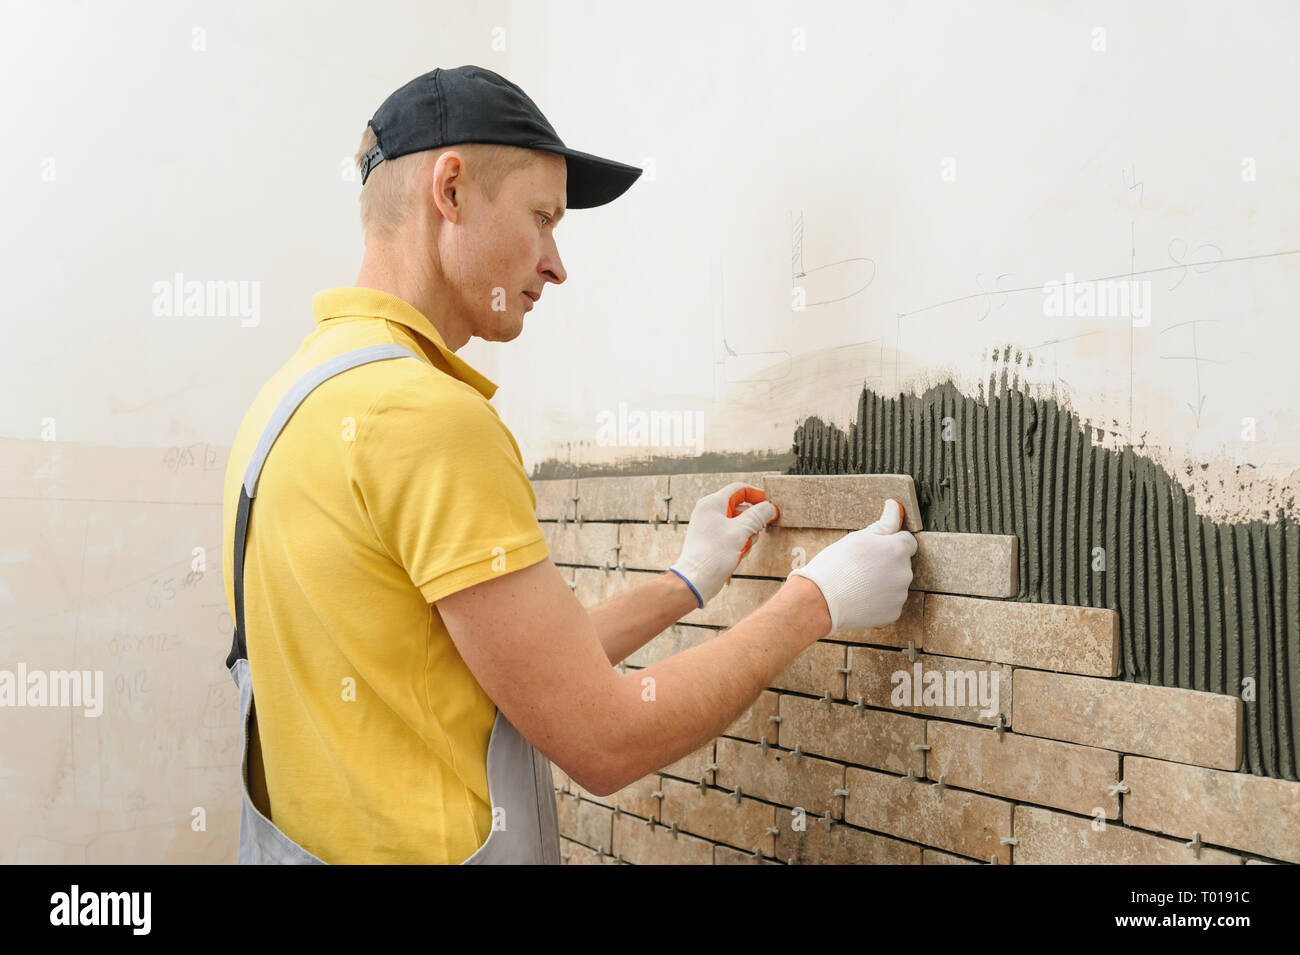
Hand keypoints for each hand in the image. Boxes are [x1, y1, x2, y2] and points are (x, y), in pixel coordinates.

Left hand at [669, 482, 779, 606]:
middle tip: (758, 531)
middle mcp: (709, 512)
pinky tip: (737, 555)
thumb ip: (758, 516)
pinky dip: (739, 544)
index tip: (769, 506)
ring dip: (747, 535)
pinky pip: (732, 536)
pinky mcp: (712, 541)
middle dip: (752, 521)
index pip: (739, 489)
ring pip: (738, 524)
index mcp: (712, 503)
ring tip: (743, 547)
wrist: (696, 580)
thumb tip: (770, 507)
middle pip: (740, 508)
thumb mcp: (741, 531)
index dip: (757, 496)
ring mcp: (710, 527)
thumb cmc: (713, 554)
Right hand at [787, 499, 916, 637]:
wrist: (821, 600)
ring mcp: (899, 595)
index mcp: (897, 550)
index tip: (875, 550)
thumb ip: (884, 523)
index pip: (907, 542)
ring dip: (883, 583)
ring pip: (896, 584)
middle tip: (861, 567)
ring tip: (858, 583)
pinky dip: (879, 601)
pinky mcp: (893, 614)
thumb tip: (894, 506)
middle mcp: (904, 573)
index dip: (890, 543)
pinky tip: (860, 598)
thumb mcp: (858, 538)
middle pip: (901, 564)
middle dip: (886, 564)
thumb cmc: (836, 565)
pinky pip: (890, 603)